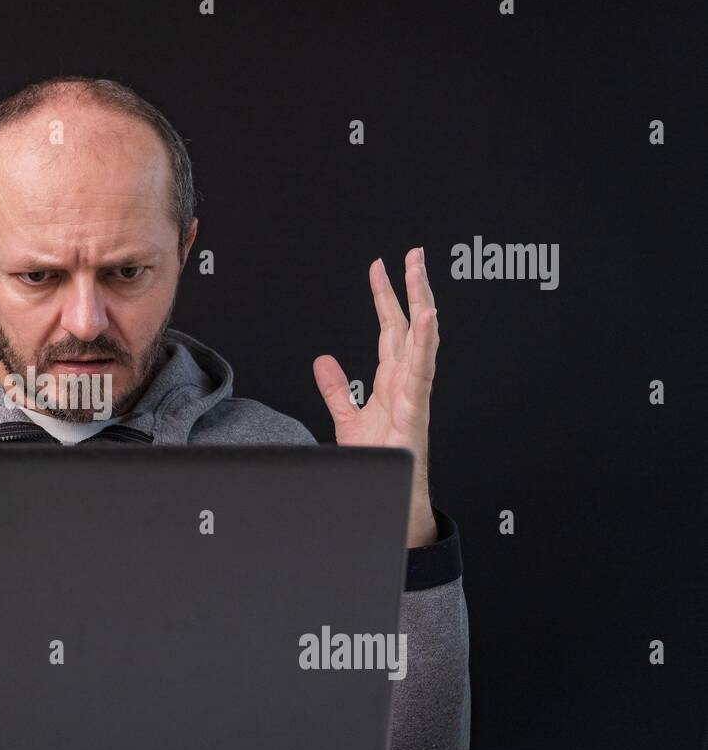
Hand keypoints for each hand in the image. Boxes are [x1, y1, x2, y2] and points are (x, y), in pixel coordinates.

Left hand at [313, 247, 439, 546]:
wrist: (388, 495)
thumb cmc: (379, 460)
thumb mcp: (347, 418)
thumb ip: (336, 389)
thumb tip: (323, 360)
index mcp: (392, 381)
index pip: (391, 329)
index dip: (385, 297)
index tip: (380, 267)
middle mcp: (406, 382)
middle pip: (410, 326)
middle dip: (412, 289)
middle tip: (413, 254)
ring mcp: (414, 394)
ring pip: (421, 342)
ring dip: (422, 306)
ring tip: (420, 275)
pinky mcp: (415, 411)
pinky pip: (422, 373)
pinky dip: (424, 345)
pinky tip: (426, 321)